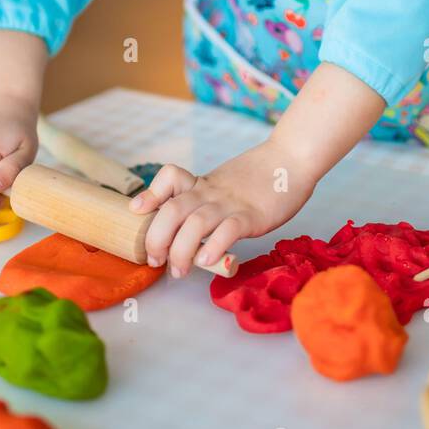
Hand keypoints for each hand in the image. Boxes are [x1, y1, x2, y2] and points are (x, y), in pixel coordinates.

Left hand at [129, 138, 314, 277]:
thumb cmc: (260, 178)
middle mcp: (210, 193)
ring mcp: (230, 203)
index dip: (150, 193)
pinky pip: (227, 230)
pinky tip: (206, 260)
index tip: (137, 210)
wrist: (292, 159)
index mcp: (203, 184)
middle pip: (172, 209)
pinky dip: (213, 246)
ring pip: (194, 223)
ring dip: (180, 250)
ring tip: (179, 270)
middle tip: (155, 259)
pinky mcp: (251, 215)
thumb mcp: (225, 184)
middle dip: (156, 237)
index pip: (170, 177)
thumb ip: (207, 200)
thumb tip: (190, 229)